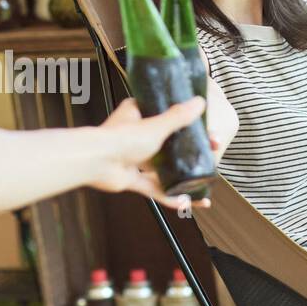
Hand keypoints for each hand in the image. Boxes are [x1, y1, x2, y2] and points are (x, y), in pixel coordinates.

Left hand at [92, 96, 211, 211]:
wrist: (95, 162)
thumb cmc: (120, 138)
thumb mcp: (155, 125)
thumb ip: (178, 116)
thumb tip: (199, 103)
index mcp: (138, 115)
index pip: (166, 114)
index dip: (186, 121)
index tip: (205, 128)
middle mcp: (135, 136)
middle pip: (168, 143)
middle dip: (190, 152)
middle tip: (211, 153)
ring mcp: (133, 158)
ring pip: (162, 168)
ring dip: (182, 177)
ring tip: (203, 183)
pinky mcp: (131, 178)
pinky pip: (153, 188)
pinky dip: (169, 196)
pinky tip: (186, 203)